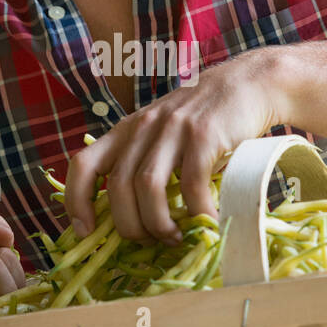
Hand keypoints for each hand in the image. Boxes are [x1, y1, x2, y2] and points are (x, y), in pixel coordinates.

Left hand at [63, 49, 282, 243]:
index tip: (85, 230)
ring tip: (174, 237)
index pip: (83, 164)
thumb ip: (145, 163)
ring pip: (148, 188)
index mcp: (126, 130)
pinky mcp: (204, 135)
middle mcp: (143, 127)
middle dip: (129, 226)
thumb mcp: (164, 133)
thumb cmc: (206, 118)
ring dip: (158, 223)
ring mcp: (173, 129)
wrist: (249, 83)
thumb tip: (132, 218)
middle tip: (149, 242)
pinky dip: (196, 212)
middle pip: (118, 187)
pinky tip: (206, 222)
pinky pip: (191, 186)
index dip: (76, 201)